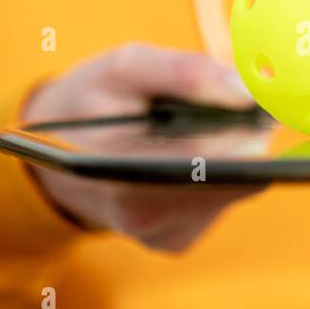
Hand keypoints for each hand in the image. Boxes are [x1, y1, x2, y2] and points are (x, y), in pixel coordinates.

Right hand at [22, 42, 264, 252]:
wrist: (51, 156)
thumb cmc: (89, 103)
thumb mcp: (124, 68)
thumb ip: (183, 72)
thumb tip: (245, 92)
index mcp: (126, 182)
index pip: (213, 164)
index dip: (245, 130)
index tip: (257, 102)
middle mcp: (148, 222)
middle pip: (235, 179)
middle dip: (240, 135)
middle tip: (232, 100)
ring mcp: (165, 237)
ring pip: (236, 188)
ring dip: (229, 150)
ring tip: (197, 122)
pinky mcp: (178, 240)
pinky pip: (223, 198)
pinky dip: (218, 168)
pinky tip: (191, 149)